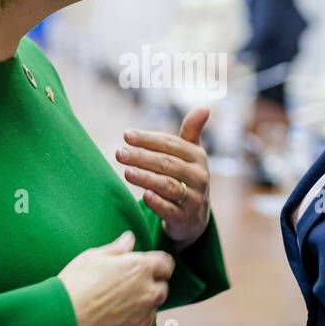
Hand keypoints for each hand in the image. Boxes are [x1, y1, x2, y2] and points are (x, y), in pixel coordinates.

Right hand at [58, 231, 173, 325]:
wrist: (61, 322)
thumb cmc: (74, 285)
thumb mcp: (92, 258)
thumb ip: (116, 248)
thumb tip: (130, 239)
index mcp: (140, 269)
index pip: (166, 264)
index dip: (158, 265)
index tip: (149, 267)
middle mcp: (147, 293)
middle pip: (161, 288)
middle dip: (150, 286)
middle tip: (126, 287)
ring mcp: (142, 317)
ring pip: (151, 310)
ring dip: (141, 306)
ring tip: (115, 305)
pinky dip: (130, 324)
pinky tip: (109, 320)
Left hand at [116, 107, 211, 249]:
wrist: (194, 218)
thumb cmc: (186, 178)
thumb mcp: (191, 155)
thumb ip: (192, 131)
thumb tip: (205, 107)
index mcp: (198, 157)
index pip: (171, 144)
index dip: (148, 139)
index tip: (126, 135)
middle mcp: (198, 176)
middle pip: (168, 163)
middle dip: (142, 157)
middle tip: (119, 153)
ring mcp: (194, 198)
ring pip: (169, 185)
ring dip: (146, 178)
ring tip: (126, 172)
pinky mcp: (186, 219)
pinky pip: (171, 210)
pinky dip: (158, 203)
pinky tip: (144, 195)